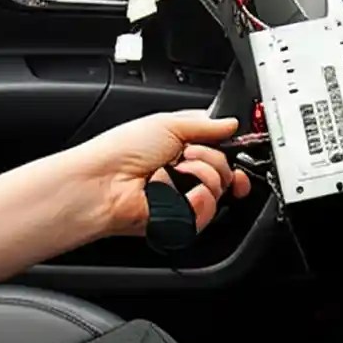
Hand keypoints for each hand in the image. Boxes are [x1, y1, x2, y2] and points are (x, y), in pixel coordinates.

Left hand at [73, 112, 251, 236]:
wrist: (104, 182)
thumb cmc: (122, 150)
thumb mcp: (168, 122)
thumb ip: (206, 123)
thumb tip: (231, 123)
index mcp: (180, 148)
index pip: (219, 149)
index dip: (232, 150)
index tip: (238, 149)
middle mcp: (184, 173)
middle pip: (226, 168)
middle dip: (212, 157)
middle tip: (187, 154)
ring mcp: (184, 197)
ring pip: (220, 187)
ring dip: (203, 174)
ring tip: (175, 171)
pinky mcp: (184, 219)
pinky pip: (209, 208)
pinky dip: (197, 198)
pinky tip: (179, 192)